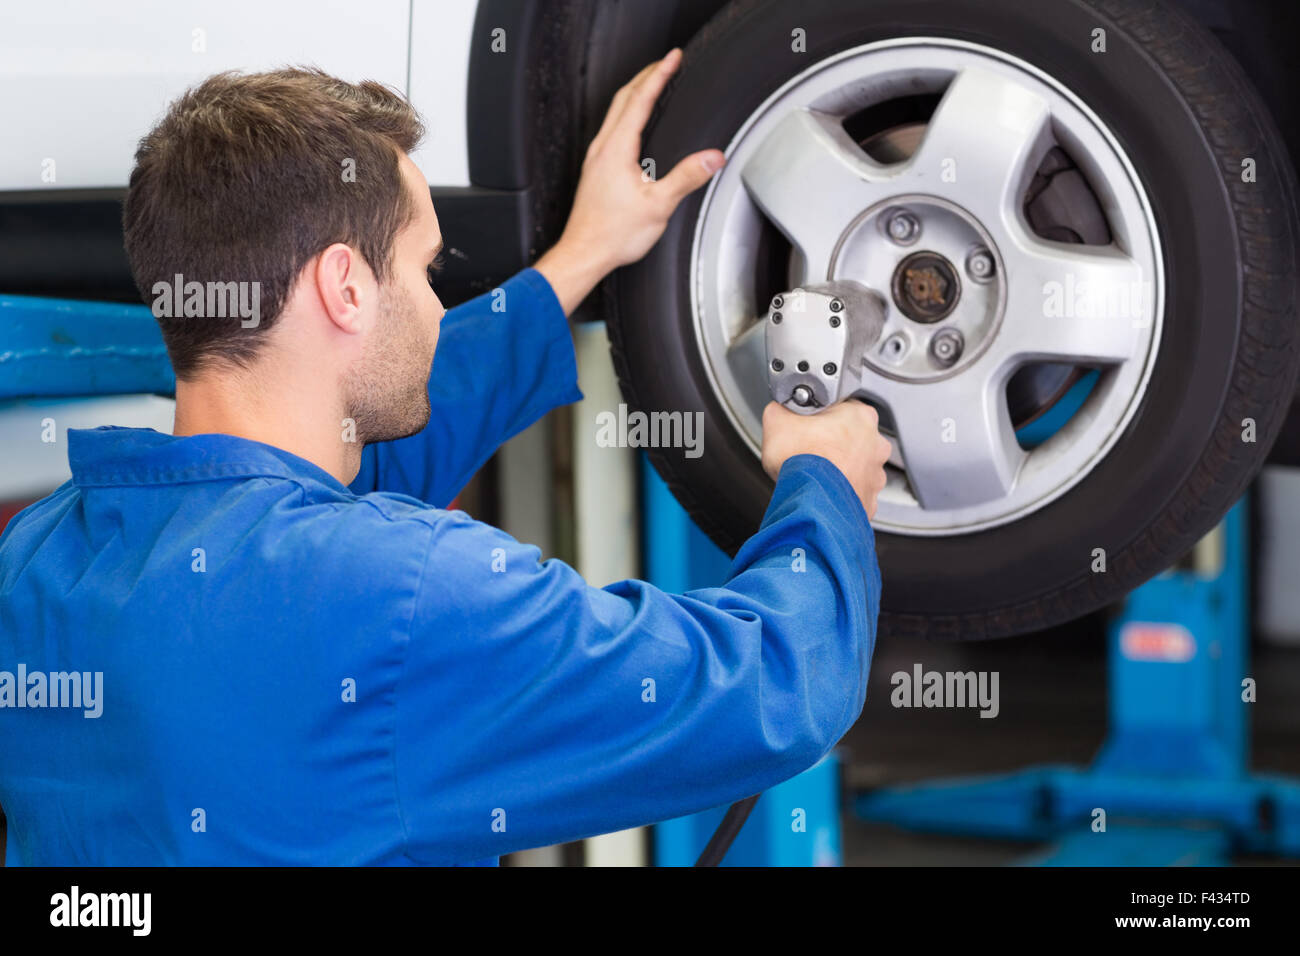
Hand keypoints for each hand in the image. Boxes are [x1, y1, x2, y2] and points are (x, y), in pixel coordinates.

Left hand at [533, 48, 724, 313]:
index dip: (660, 74)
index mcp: (617, 149)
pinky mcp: (594, 169)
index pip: (641, 99)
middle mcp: (602, 148)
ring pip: (614, 111)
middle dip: (647, 75)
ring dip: (635, 92)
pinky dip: (626, 113)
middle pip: (624, 97)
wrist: (584, 253)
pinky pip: (611, 128)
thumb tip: (712, 159)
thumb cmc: (613, 234)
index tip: (673, 58)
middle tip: (666, 63)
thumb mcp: (658, 206)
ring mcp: (595, 158)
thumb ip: (686, 178)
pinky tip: (633, 123)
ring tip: (652, 84)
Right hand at [761, 401, 892, 519]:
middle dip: (834, 444)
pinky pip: (854, 494)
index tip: (808, 426)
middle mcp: (875, 445)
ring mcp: (875, 475)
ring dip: (840, 470)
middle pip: (853, 438)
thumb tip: (782, 408)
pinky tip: (823, 492)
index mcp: (860, 417)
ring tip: (815, 474)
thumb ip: (782, 408)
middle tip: (810, 451)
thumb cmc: (800, 462)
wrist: (809, 504)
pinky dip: (840, 494)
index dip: (822, 416)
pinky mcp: (869, 501)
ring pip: (857, 468)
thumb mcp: (777, 419)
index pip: (843, 408)